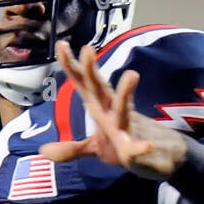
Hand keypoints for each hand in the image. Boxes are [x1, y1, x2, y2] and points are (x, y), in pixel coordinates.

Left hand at [39, 41, 188, 179]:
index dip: (71, 66)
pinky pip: (138, 148)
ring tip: (132, 74)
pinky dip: (141, 148)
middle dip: (92, 70)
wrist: (160, 158)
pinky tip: (147, 146)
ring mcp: (126, 128)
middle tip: (88, 48)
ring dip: (126, 92)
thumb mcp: (94, 148)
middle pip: (100, 88)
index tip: (61, 44)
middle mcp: (112, 112)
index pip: (82, 84)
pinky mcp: (138, 149)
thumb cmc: (124, 145)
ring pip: (123, 108)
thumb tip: (42, 151)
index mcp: (100, 108)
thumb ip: (70, 149)